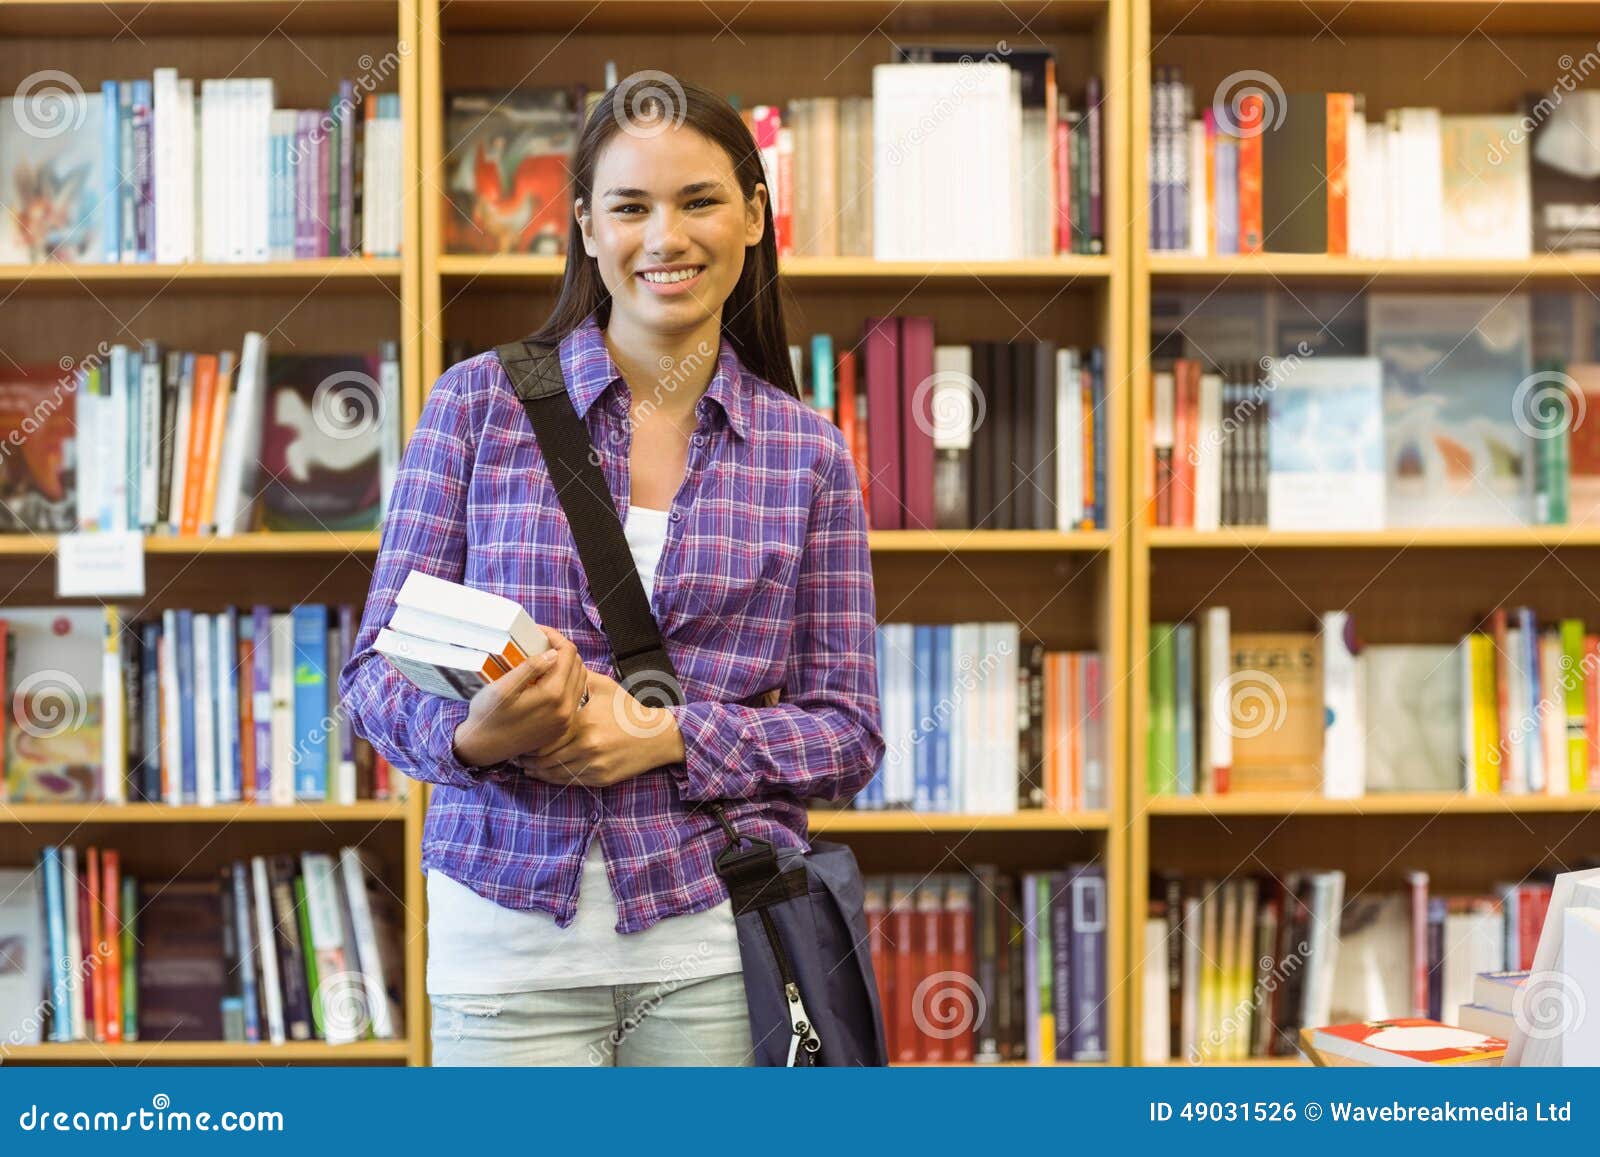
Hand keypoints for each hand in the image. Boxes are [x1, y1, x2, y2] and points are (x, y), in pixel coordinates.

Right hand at [451, 626, 587, 767]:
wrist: (484, 748)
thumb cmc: (488, 716)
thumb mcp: (502, 688)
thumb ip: (530, 668)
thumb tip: (553, 653)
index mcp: (553, 695)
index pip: (568, 654)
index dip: (555, 637)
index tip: (539, 632)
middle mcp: (566, 708)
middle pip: (577, 665)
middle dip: (562, 649)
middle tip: (540, 643)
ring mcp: (566, 719)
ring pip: (579, 680)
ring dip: (566, 665)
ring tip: (544, 659)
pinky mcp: (562, 727)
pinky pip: (574, 697)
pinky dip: (566, 682)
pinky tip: (547, 679)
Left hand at [514, 669, 685, 788]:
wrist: (657, 736)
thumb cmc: (629, 710)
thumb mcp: (604, 687)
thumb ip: (577, 678)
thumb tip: (554, 662)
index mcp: (583, 722)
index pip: (545, 734)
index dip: (529, 737)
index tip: (520, 734)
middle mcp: (586, 746)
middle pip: (545, 756)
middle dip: (527, 756)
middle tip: (515, 752)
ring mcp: (593, 765)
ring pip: (553, 772)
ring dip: (535, 770)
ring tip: (524, 764)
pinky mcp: (599, 779)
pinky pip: (567, 782)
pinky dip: (551, 779)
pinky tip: (541, 773)